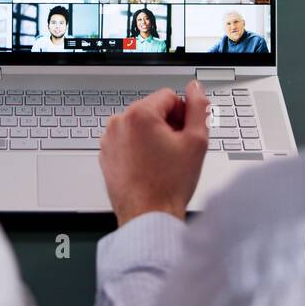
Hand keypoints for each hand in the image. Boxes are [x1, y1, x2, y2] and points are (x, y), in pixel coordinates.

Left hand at [99, 80, 209, 225]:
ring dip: (153, 137)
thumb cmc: (169, 184)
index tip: (185, 135)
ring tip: (163, 162)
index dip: (184, 114)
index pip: (169, 96)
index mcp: (139, 114)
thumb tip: (195, 88)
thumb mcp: (196, 141)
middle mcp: (119, 123)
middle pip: (153, 110)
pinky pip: (127, 142)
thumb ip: (199, 107)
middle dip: (168, 125)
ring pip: (140, 126)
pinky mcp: (105, 155)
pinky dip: (139, 150)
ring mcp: (109, 140)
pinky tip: (149, 168)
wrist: (147, 217)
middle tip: (177, 151)